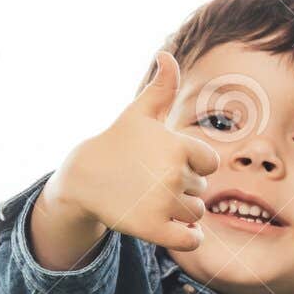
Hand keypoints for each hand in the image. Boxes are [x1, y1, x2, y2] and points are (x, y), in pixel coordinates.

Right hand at [45, 51, 220, 253]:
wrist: (83, 177)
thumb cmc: (117, 142)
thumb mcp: (139, 113)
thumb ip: (161, 87)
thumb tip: (166, 55)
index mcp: (177, 146)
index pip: (210, 164)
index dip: (194, 165)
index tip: (169, 162)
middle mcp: (172, 174)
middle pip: (200, 189)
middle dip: (182, 187)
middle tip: (152, 181)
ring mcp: (163, 203)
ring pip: (195, 213)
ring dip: (181, 211)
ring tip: (154, 200)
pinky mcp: (153, 229)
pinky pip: (190, 239)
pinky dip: (188, 237)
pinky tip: (174, 228)